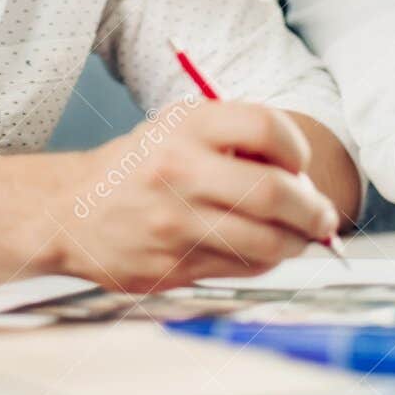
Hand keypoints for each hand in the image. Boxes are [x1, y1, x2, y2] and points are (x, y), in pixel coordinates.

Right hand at [48, 99, 340, 291]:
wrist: (72, 210)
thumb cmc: (141, 166)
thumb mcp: (181, 128)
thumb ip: (238, 142)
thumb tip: (304, 180)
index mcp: (187, 126)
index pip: (267, 128)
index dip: (297, 150)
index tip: (301, 166)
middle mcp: (180, 170)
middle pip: (274, 192)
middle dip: (313, 210)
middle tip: (323, 215)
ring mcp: (176, 223)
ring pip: (265, 242)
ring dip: (296, 243)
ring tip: (299, 237)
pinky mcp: (173, 266)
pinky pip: (242, 269)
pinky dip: (264, 262)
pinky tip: (260, 250)